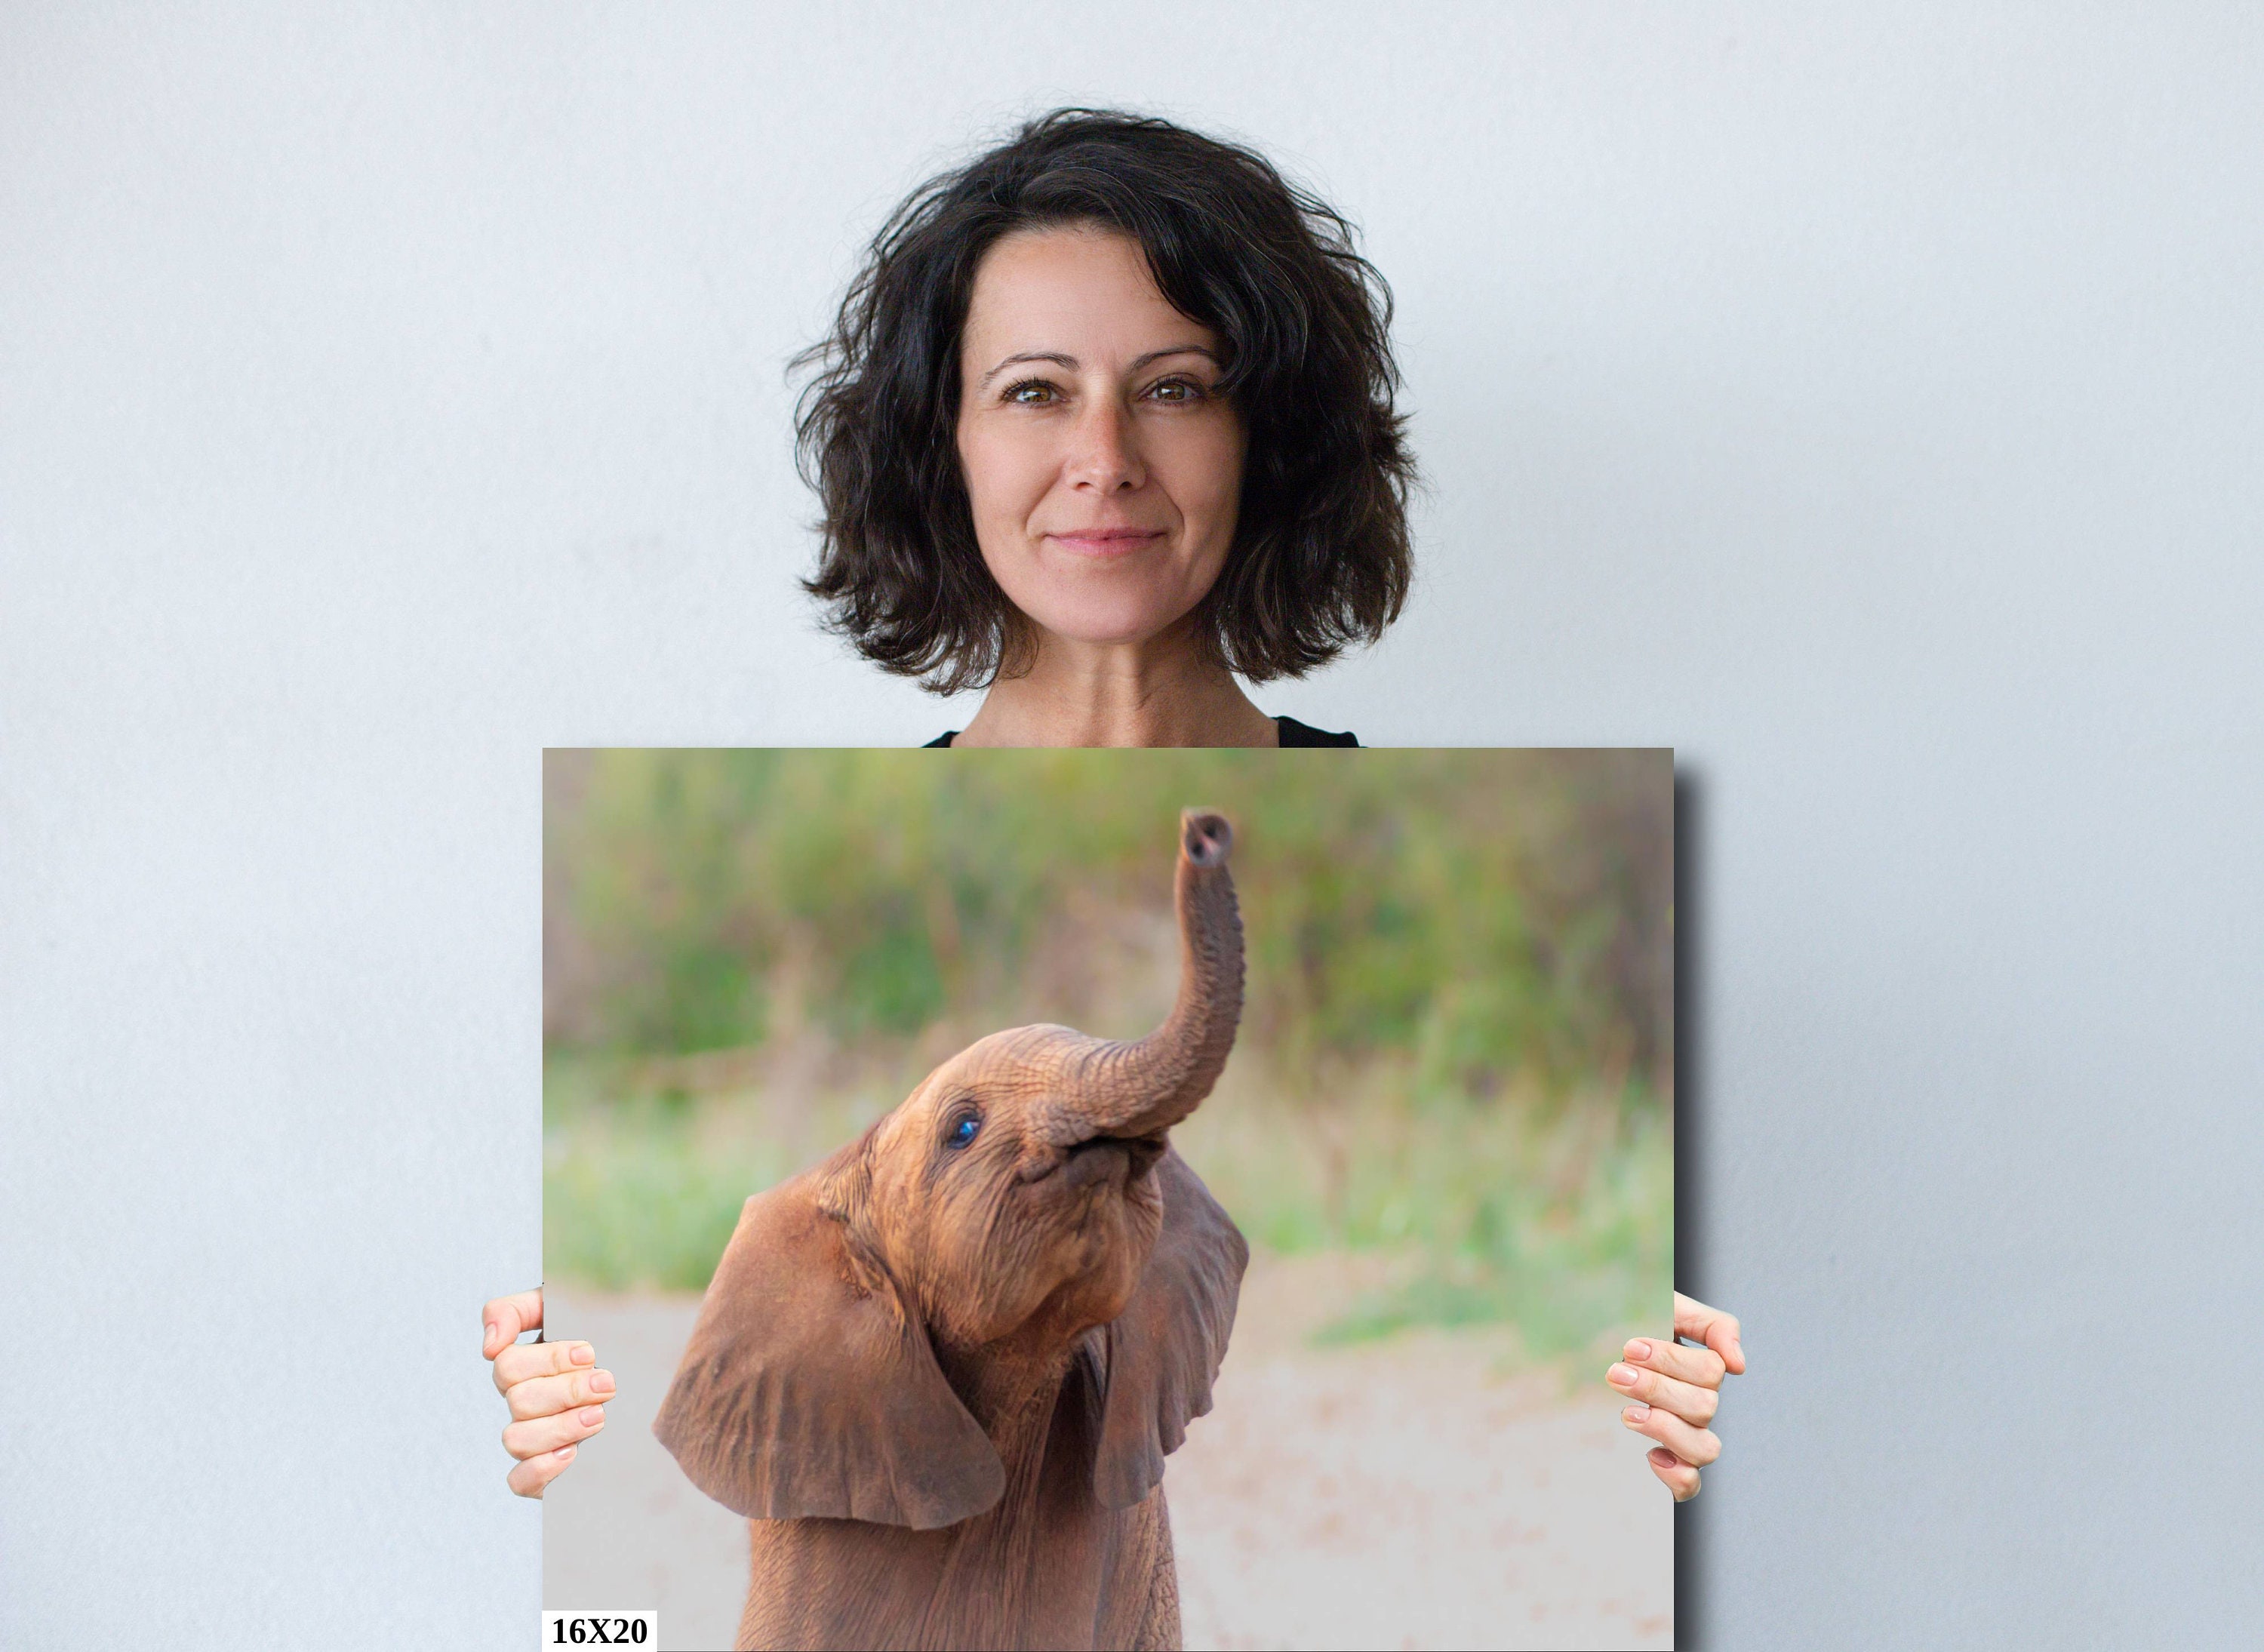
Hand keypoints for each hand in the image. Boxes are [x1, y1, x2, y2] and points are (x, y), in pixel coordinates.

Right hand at [482, 1287, 614, 1497]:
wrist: (633, 1374)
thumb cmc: (590, 1334)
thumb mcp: (555, 1308)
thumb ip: (514, 1311)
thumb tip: (490, 1346)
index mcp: (519, 1367)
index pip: (508, 1366)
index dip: (549, 1360)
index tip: (589, 1353)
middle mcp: (519, 1404)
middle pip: (519, 1401)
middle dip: (567, 1391)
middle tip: (606, 1383)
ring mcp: (529, 1438)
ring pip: (517, 1440)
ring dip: (560, 1427)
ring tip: (598, 1415)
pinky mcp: (541, 1472)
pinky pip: (518, 1482)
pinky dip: (540, 1469)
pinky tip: (571, 1454)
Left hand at [1608, 1291, 1743, 1500]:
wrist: (1596, 1336)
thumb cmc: (1638, 1323)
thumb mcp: (1673, 1307)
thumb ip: (1713, 1325)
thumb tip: (1738, 1364)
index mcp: (1704, 1370)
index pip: (1711, 1372)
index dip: (1671, 1361)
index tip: (1631, 1348)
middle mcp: (1701, 1405)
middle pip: (1705, 1408)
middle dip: (1656, 1388)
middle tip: (1617, 1372)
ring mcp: (1686, 1434)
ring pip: (1704, 1448)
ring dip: (1665, 1429)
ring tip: (1627, 1413)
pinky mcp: (1668, 1461)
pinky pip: (1689, 1485)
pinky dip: (1677, 1475)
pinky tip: (1651, 1455)